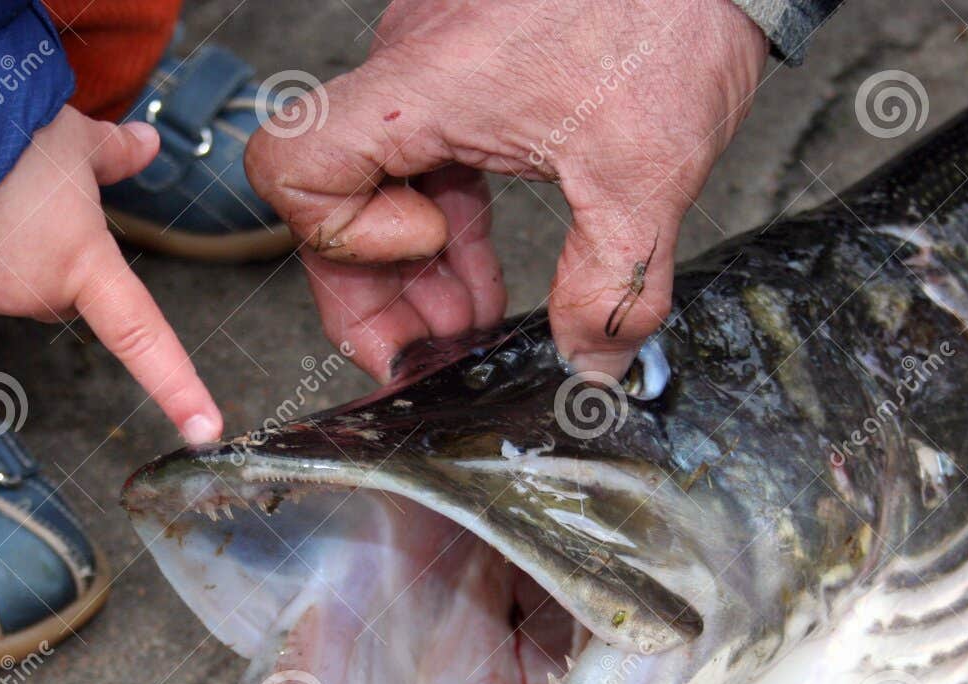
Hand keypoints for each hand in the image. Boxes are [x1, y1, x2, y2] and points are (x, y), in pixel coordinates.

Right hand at [0, 106, 221, 443]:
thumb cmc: (2, 135)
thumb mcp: (71, 136)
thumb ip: (112, 152)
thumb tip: (149, 143)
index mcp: (83, 266)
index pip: (142, 336)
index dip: (177, 384)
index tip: (205, 429)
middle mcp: (35, 294)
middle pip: (59, 288)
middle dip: (52, 253)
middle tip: (27, 194)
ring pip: (7, 278)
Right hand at [245, 0, 766, 382]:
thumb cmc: (672, 17)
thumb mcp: (646, 178)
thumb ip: (611, 287)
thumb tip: (589, 364)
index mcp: (426, 87)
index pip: (295, 167)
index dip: (341, 238)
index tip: (431, 249)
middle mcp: (412, 70)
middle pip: (330, 197)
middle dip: (373, 291)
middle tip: (420, 356)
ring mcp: (436, 68)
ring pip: (378, 187)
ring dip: (413, 272)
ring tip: (464, 331)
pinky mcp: (470, 73)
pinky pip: (424, 164)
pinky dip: (445, 231)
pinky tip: (481, 285)